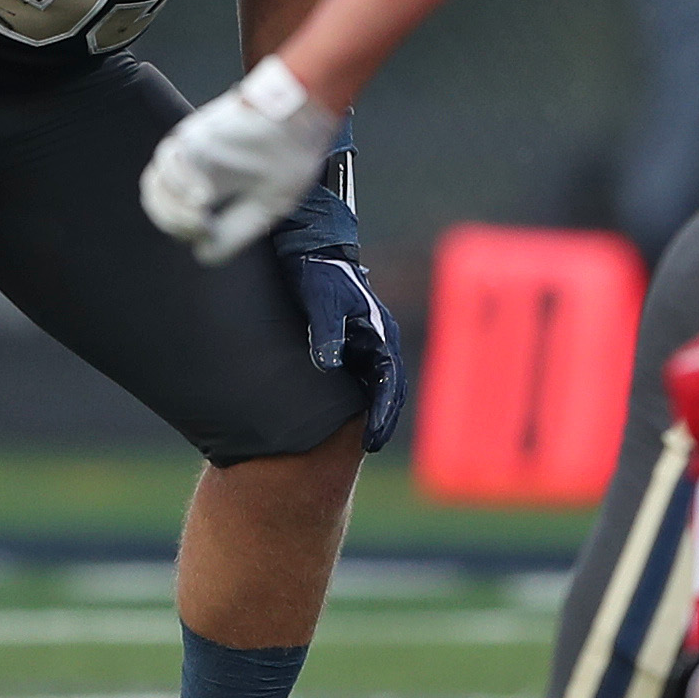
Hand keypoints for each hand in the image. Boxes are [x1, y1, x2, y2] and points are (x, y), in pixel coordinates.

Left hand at [145, 57, 344, 264]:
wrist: (303, 119)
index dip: (186, 232)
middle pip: (158, 200)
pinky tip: (201, 198)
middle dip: (174, 224)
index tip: (210, 238)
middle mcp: (197, 167)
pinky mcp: (197, 134)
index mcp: (213, 184)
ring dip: (172, 208)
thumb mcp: (266, 208)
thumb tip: (203, 254)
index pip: (177, 213)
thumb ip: (235, 233)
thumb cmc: (292, 154)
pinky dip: (178, 184)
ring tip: (199, 217)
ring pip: (156, 183)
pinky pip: (169, 160)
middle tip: (200, 230)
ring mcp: (193, 151)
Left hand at [269, 154, 405, 452]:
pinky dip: (363, 398)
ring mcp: (367, 342)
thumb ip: (326, 332)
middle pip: (390, 388)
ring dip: (376, 410)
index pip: (389, 381)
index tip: (371, 438)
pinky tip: (350, 417)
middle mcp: (379, 340)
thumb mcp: (320, 300)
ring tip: (365, 440)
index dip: (382, 412)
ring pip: (379, 385)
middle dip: (383, 418)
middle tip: (370, 446)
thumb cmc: (316, 275)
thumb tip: (330, 364)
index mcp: (380, 332)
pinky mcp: (352, 343)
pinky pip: (363, 377)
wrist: (308, 251)